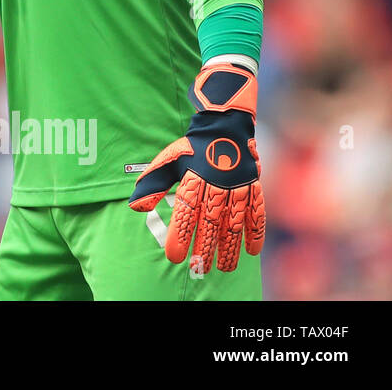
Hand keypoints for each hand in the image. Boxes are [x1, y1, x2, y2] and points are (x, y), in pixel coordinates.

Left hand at [129, 63, 264, 273]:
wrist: (223, 124)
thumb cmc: (192, 147)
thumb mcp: (168, 160)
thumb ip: (152, 184)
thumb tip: (135, 207)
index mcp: (193, 178)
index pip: (185, 211)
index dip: (180, 235)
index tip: (174, 255)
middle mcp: (216, 183)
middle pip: (210, 222)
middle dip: (205, 248)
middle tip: (199, 268)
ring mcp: (237, 185)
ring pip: (234, 221)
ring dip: (229, 246)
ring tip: (224, 267)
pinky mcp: (253, 186)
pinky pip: (257, 211)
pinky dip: (255, 231)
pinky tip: (251, 251)